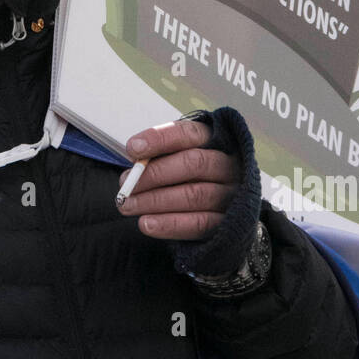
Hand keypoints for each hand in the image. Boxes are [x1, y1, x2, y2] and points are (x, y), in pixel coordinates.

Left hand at [116, 117, 241, 239]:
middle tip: (125, 185)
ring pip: (194, 194)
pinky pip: (199, 223)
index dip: (159, 139)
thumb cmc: (192, 179)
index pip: (188, 133)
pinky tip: (147, 224)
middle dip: (154, 174)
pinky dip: (170, 224)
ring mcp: (233, 194)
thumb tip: (135, 158)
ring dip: (155, 201)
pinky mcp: (230, 222)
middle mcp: (229, 164)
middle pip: (193, 163)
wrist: (225, 215)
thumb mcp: (179, 159)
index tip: (132, 149)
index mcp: (215, 140)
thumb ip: (160, 156)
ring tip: (128, 206)